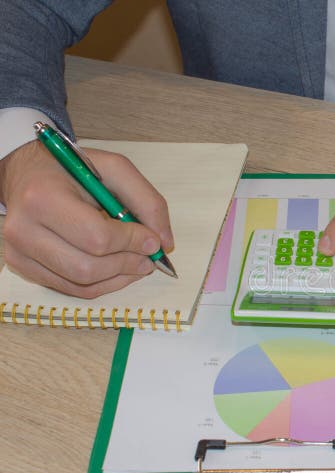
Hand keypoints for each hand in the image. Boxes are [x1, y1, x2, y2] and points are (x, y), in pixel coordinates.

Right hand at [0, 140, 173, 297]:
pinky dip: (104, 283)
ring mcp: (18, 252)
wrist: (28, 175)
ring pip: (81, 283)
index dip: (132, 243)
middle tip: (149, 257)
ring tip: (138, 263)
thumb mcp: (115, 169)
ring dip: (119, 277)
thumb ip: (147, 202)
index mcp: (43, 197)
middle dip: (128, 264)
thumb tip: (164, 242)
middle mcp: (22, 229)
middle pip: (87, 267)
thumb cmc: (73, 171)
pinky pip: (71, 289)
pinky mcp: (23, 267)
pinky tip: (118, 269)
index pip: (96, 237)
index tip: (153, 241)